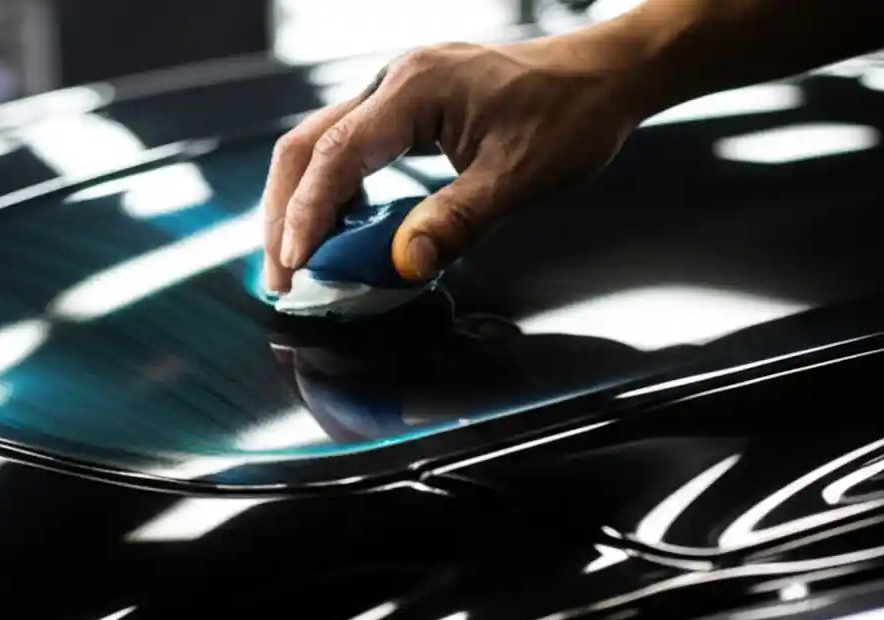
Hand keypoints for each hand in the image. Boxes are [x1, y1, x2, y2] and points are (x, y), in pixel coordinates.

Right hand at [261, 36, 648, 292]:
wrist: (604, 78)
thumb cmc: (571, 115)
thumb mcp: (518, 178)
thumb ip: (456, 222)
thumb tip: (404, 264)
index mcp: (415, 89)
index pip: (336, 154)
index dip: (306, 214)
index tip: (294, 265)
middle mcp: (394, 83)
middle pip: (306, 147)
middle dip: (283, 214)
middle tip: (280, 277)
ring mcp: (396, 93)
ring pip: (319, 147)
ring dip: (300, 204)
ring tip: (297, 262)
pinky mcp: (406, 109)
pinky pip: (348, 149)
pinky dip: (331, 193)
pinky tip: (338, 230)